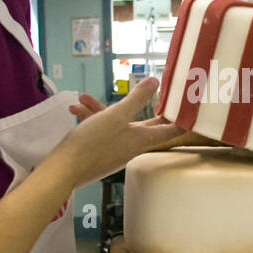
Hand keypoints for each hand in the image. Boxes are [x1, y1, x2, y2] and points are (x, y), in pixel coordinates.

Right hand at [50, 78, 183, 186]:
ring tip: (83, 97)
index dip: (183, 116)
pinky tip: (75, 109)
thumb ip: (137, 98)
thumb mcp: (116, 115)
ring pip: (116, 122)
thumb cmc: (92, 143)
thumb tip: (155, 82)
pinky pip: (101, 130)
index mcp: (143, 138)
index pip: (173, 128)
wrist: (63, 170)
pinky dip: (91, 118)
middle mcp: (132, 145)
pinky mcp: (100, 151)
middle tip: (156, 92)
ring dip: (101, 108)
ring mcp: (116, 149)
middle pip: (146, 123)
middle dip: (145, 105)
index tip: (189, 104)